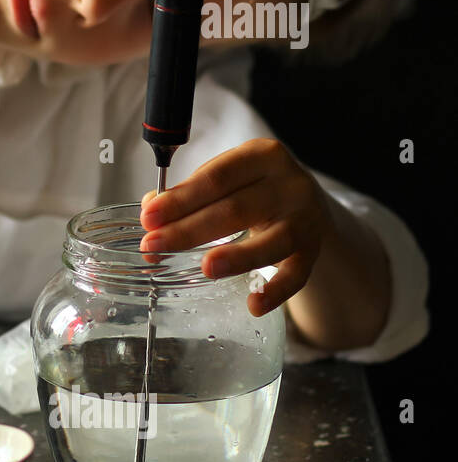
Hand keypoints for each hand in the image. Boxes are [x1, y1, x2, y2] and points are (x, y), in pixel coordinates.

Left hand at [139, 138, 333, 316]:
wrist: (307, 205)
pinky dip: (276, 292)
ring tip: (206, 268)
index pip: (216, 178)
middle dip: (189, 230)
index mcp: (261, 156)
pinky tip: (254, 305)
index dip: (180, 199)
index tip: (148, 217)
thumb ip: (188, 193)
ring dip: (237, 256)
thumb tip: (149, 210)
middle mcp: (288, 184)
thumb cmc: (252, 189)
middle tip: (153, 246)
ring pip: (271, 241)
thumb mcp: (225, 180)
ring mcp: (304, 219)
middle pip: (236, 210)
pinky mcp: (313, 251)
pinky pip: (296, 275)